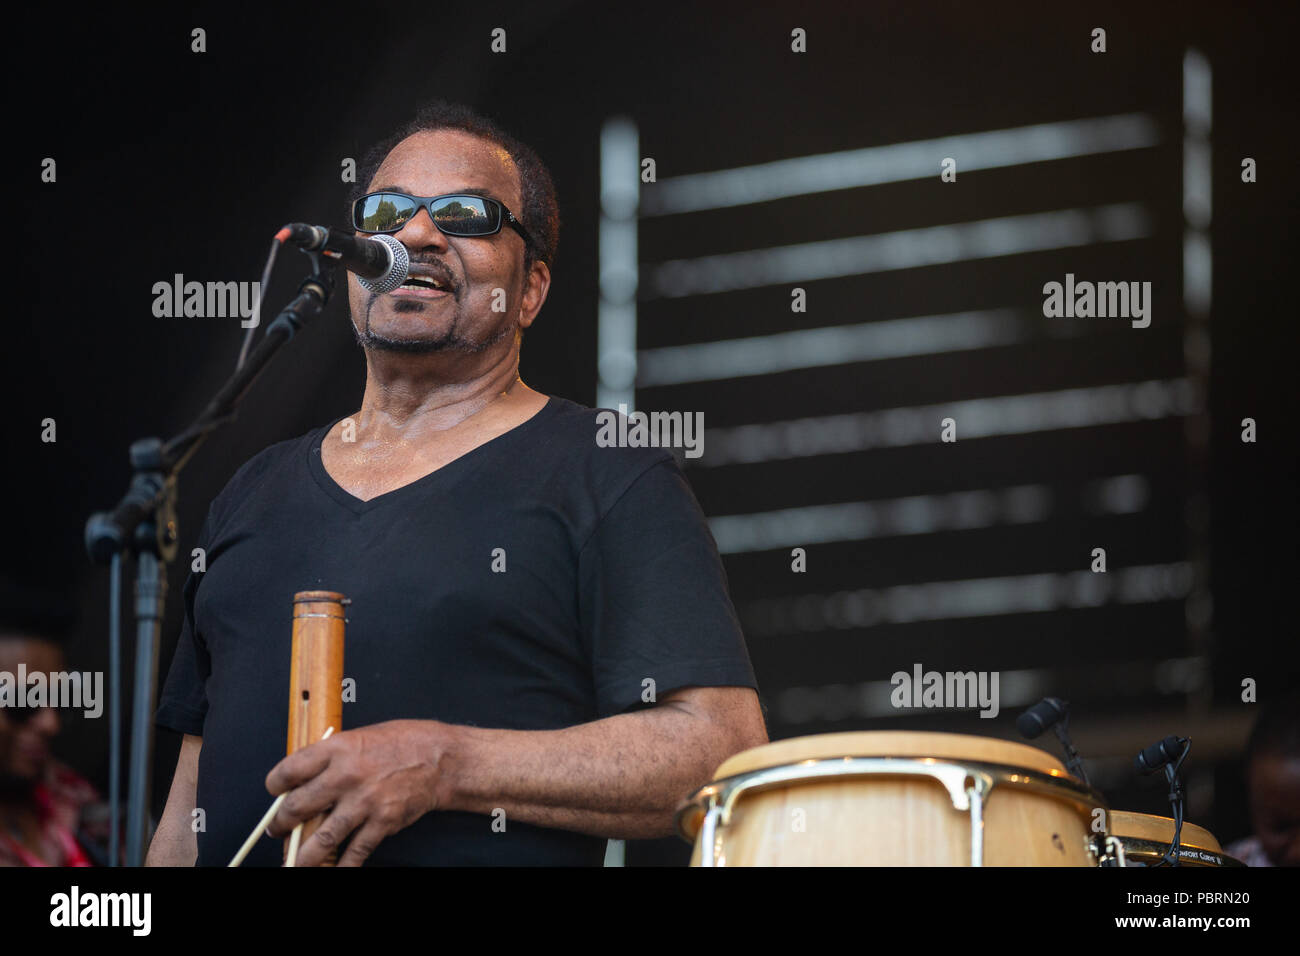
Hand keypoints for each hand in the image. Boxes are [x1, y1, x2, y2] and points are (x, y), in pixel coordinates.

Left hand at [265, 719, 451, 866]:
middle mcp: (347, 776)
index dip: (275, 785)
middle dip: (282, 824)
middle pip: (298, 807)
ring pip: (321, 838)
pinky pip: (354, 852)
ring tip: (294, 861)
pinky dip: (342, 866)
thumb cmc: (404, 742)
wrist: (442, 759)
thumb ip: (334, 756)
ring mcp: (364, 802)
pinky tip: (333, 870)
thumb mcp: (362, 736)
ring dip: (302, 855)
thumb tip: (307, 778)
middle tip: (278, 830)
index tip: (275, 791)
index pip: (291, 769)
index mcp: (339, 748)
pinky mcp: (382, 822)